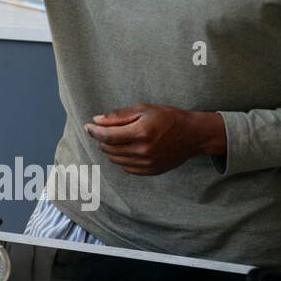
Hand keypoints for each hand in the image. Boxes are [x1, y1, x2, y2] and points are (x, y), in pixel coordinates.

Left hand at [85, 103, 225, 174]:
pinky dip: (123, 158)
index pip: (107, 136)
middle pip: (109, 148)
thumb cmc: (168, 118)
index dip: (93, 131)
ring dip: (112, 148)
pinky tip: (130, 148)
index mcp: (141, 133)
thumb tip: (96, 121)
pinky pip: (126, 168)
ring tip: (120, 138)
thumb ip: (118, 116)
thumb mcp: (143, 109)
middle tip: (106, 129)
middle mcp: (143, 151)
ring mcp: (147, 163)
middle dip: (103, 138)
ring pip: (115, 159)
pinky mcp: (151, 171)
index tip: (88, 126)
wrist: (193, 135)